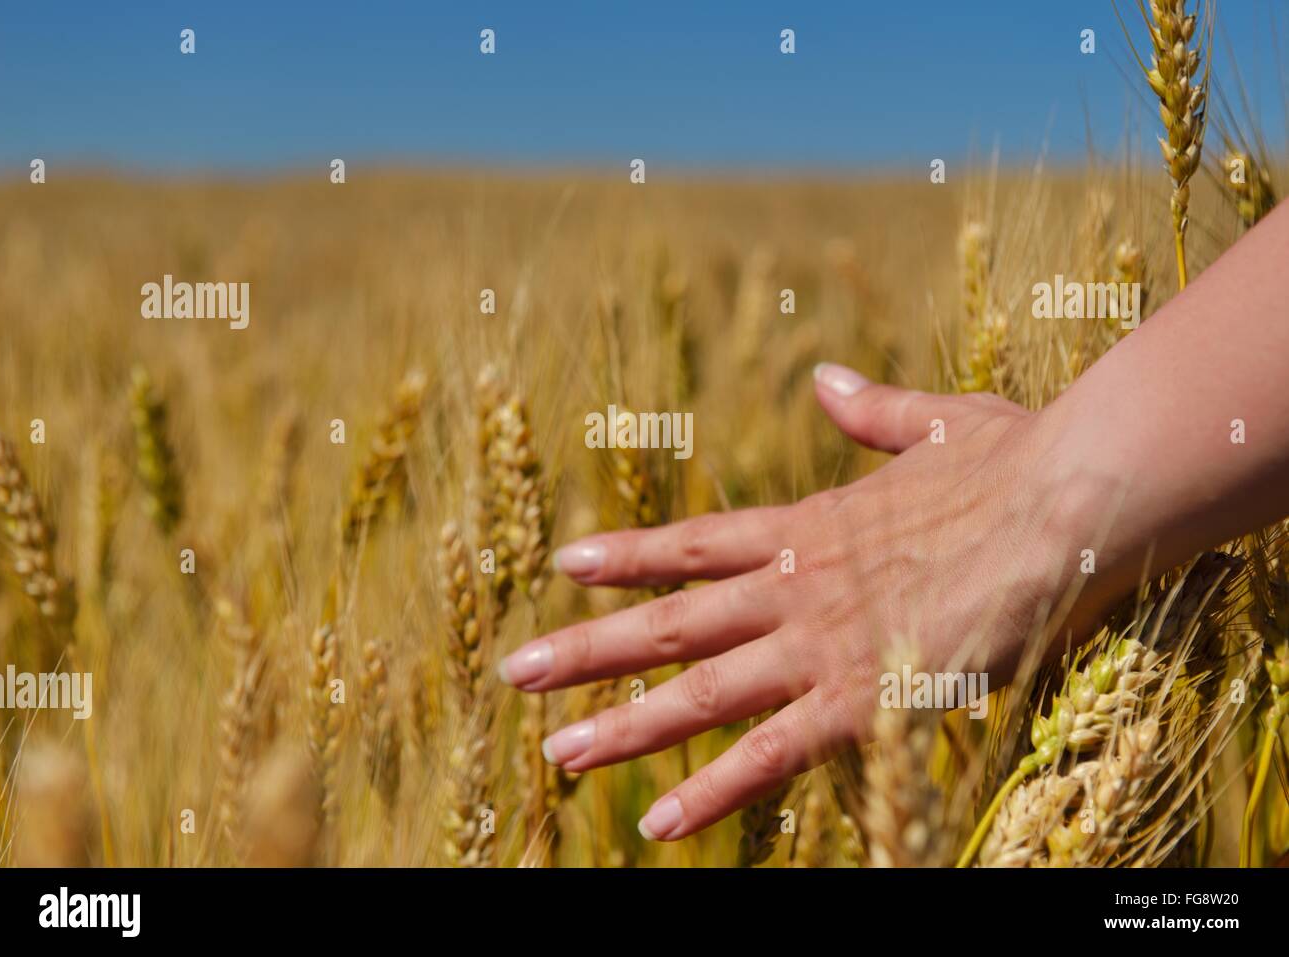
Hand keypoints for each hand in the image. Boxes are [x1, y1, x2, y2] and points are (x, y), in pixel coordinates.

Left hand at [499, 362, 1087, 840]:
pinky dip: (714, 792)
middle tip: (515, 675)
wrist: (1069, 500)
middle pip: (671, 623)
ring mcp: (822, 645)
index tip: (566, 563)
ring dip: (624, 726)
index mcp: (809, 526)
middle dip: (588, 651)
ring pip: (701, 692)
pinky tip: (660, 824)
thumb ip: (869, 411)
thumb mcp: (933, 424)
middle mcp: (795, 587)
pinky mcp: (864, 699)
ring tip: (556, 754)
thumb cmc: (1016, 462)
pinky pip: (772, 754)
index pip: (694, 544)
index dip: (628, 556)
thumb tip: (825, 378)